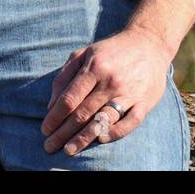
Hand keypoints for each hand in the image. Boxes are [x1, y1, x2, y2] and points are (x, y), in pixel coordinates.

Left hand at [41, 28, 173, 155]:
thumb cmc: (111, 51)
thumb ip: (65, 76)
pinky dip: (116, 132)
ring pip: (103, 120)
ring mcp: (129, 92)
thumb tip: (51, 105)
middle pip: (83, 113)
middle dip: (63, 132)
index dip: (55, 117)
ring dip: (84, 138)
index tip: (45, 129)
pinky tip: (101, 139)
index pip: (69, 99)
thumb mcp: (84, 54)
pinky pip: (131, 122)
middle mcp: (110, 81)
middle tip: (50, 146)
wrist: (149, 43)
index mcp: (94, 68)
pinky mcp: (145, 102)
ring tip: (69, 150)